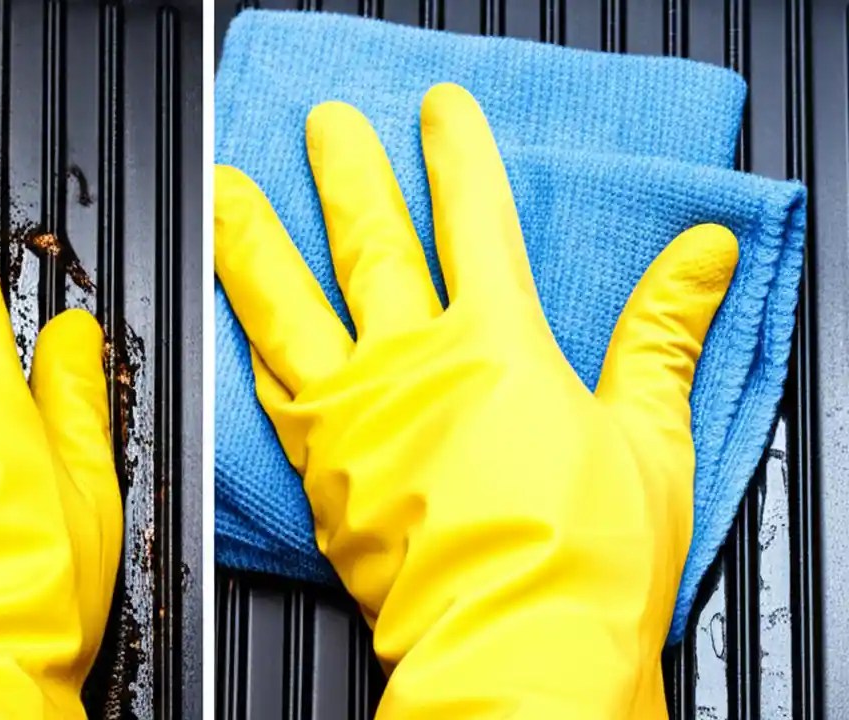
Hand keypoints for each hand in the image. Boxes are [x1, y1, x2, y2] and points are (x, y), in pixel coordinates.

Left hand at [214, 84, 736, 717]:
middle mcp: (411, 368)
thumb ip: (663, 335)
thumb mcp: (651, 437)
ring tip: (224, 193)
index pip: (473, 222)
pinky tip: (233, 322)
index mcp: (497, 346)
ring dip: (255, 239)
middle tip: (324, 126)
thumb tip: (701, 256)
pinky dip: (249, 344)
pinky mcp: (318, 473)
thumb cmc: (583, 563)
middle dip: (348, 175)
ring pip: (289, 306)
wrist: (515, 653)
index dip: (458, 156)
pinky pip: (271, 390)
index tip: (438, 112)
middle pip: (370, 246)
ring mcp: (353, 419)